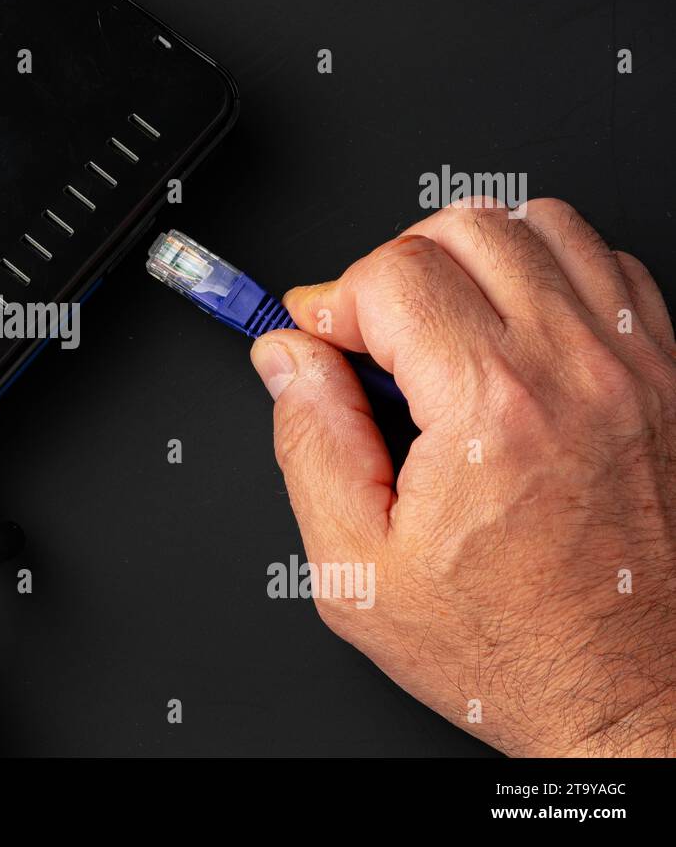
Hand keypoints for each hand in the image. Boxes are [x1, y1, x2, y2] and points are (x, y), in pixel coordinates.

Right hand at [251, 198, 675, 756]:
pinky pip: (608, 267)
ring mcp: (636, 367)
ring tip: (442, 323)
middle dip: (395, 267)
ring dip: (473, 257)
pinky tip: (514, 331)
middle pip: (464, 227)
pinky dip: (550, 272)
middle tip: (375, 334)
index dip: (332, 299)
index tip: (321, 339)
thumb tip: (287, 359)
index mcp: (491, 412)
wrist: (637, 699)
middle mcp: (575, 371)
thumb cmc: (515, 651)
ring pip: (542, 225)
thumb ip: (310, 443)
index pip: (392, 273)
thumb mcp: (361, 569)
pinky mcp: (671, 378)